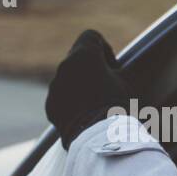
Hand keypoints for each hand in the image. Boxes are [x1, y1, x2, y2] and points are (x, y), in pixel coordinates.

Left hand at [45, 30, 133, 148]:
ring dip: (81, 85)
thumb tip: (124, 64)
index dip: (104, 49)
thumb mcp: (126, 82)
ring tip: (97, 104)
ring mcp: (55, 87)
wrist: (99, 138)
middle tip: (107, 86)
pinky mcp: (50, 105)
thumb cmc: (117, 106)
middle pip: (78, 58)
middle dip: (91, 68)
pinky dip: (71, 103)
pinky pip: (61, 98)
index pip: (91, 37)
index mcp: (83, 55)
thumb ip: (120, 67)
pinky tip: (86, 116)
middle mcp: (65, 66)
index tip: (113, 67)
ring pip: (68, 78)